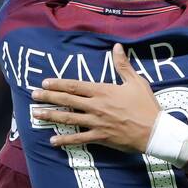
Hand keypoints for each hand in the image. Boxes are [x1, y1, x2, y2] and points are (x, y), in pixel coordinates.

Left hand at [31, 43, 160, 153]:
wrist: (154, 131)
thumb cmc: (146, 105)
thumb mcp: (136, 82)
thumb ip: (123, 65)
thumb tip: (117, 47)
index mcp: (103, 91)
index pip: (75, 86)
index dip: (58, 84)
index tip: (45, 83)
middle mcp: (96, 106)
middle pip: (67, 100)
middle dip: (48, 97)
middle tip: (33, 95)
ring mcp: (96, 122)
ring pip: (68, 118)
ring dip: (51, 115)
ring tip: (36, 114)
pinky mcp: (100, 137)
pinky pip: (79, 139)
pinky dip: (65, 140)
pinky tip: (52, 140)